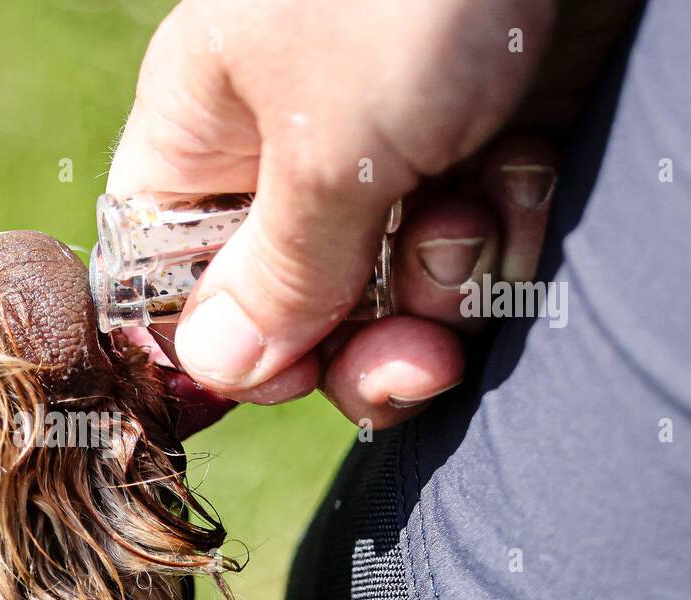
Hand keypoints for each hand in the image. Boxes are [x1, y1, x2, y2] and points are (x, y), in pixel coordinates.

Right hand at [109, 0, 568, 425]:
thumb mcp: (329, 145)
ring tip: (471, 218)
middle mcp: (288, 151)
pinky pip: (474, 242)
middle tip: (413, 360)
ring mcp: (388, 148)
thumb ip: (276, 272)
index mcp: (206, 132)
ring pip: (389, 289)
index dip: (219, 343)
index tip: (280, 376)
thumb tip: (219, 366)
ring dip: (439, 286)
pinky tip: (519, 179)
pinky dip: (504, 233)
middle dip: (355, 344)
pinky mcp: (479, 142)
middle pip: (293, 304)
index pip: (171, 275)